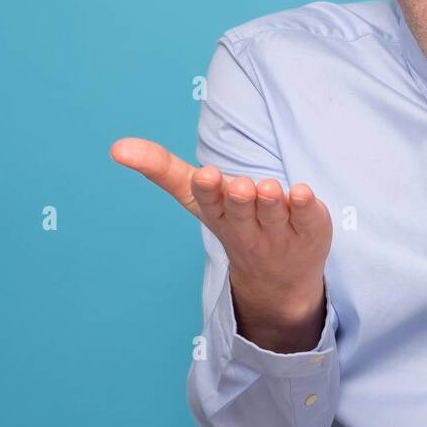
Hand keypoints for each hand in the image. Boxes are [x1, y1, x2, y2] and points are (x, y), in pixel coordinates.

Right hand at [109, 137, 332, 350]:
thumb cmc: (234, 223)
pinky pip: (307, 218)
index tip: (205, 175)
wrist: (279, 279)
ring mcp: (279, 232)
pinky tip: (302, 192)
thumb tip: (116, 147)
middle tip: (240, 185)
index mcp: (217, 215)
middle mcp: (247, 227)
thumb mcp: (198, 198)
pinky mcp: (310, 230)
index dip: (208, 190)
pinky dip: (305, 206)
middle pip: (241, 212)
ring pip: (273, 216)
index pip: (208, 203)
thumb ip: (162, 169)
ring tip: (267, 188)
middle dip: (239, 199)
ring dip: (270, 201)